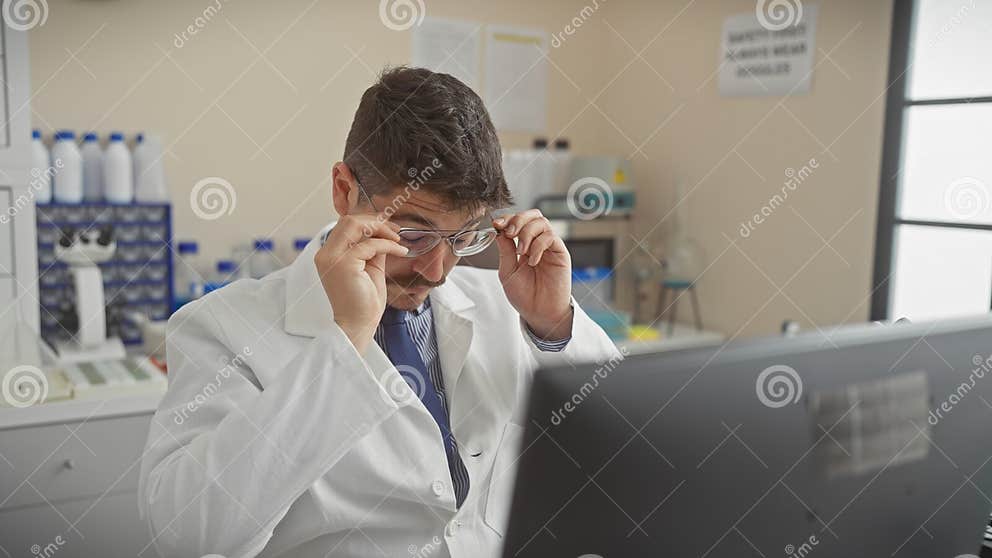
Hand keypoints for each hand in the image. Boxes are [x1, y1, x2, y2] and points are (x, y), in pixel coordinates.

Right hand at [315, 214, 407, 352]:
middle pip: (349, 220)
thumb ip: (372, 248)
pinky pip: (370, 244)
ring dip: (381, 228)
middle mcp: (326, 254)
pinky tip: (400, 250)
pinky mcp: (344, 264)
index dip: (369, 221)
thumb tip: (384, 232)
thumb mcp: (370, 267)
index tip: (390, 227)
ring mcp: (332, 258)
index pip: (346, 225)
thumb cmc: (363, 302)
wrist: (358, 325)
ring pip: (355, 225)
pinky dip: (388, 244)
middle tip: (396, 230)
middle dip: (375, 221)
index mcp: (329, 254)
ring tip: (398, 239)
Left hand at [494, 209, 572, 339]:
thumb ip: (505, 251)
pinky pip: (551, 237)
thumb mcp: (507, 271)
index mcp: (523, 245)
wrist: (539, 313)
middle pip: (533, 215)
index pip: (518, 222)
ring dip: (527, 233)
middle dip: (518, 219)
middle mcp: (538, 242)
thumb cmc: (524, 296)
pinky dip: (538, 245)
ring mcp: (550, 247)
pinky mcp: (561, 253)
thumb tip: (499, 231)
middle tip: (510, 233)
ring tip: (521, 252)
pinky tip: (533, 261)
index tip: (496, 224)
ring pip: (542, 222)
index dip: (507, 219)